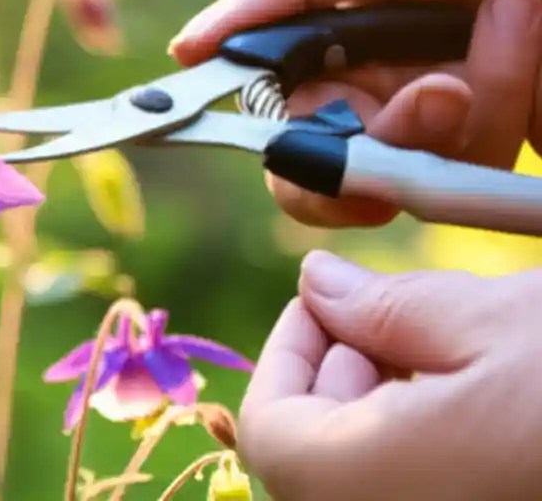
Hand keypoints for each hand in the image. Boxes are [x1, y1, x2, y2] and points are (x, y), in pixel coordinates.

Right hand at [168, 0, 541, 226]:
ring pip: (456, 164)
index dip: (316, 173)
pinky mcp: (525, 109)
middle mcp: (386, 89)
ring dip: (494, 87)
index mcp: (327, 57)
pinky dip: (528, 89)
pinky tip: (529, 18)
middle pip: (379, 173)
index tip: (350, 169)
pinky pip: (523, 144)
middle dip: (412, 138)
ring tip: (513, 1)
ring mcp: (461, 106)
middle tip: (447, 86)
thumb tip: (186, 49)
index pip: (295, 149)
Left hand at [239, 251, 541, 499]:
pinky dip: (430, 445)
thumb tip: (318, 281)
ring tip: (456, 349)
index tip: (324, 298)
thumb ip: (385, 307)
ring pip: (370, 476)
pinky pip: (420, 487)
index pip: (267, 432)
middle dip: (345, 377)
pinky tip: (480, 396)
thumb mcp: (495, 324)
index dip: (287, 354)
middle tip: (398, 316)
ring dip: (392, 411)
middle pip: (319, 459)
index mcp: (361, 487)